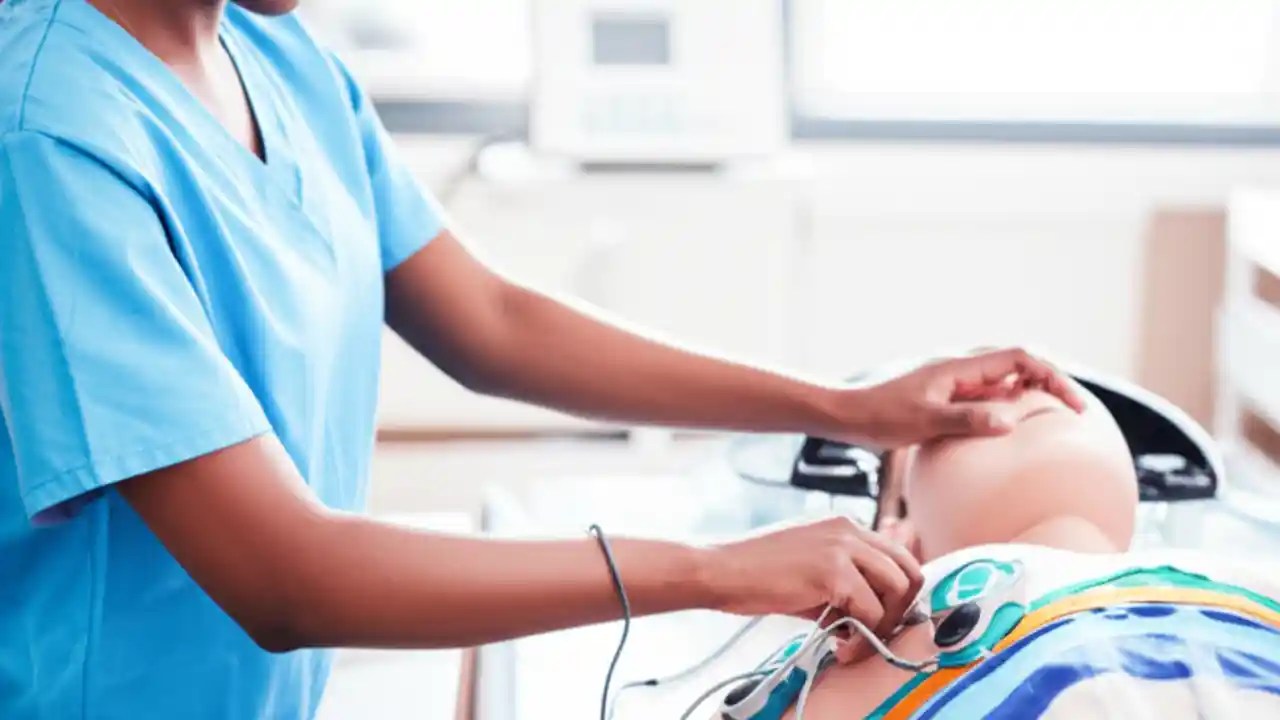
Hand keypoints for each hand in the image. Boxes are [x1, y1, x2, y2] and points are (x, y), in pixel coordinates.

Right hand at [706, 516, 923, 647]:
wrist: (720, 570)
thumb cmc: (756, 574)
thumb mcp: (809, 567)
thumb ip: (843, 580)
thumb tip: (873, 614)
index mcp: (844, 525)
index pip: (897, 556)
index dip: (895, 594)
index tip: (878, 621)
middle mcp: (849, 528)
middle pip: (909, 569)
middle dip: (900, 609)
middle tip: (874, 635)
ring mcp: (843, 547)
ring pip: (899, 589)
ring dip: (884, 625)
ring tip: (854, 644)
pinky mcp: (834, 571)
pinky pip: (871, 611)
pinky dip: (862, 638)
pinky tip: (838, 647)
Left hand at [825, 347, 1084, 448]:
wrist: (848, 416)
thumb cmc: (881, 417)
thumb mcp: (925, 422)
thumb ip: (966, 420)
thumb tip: (1010, 421)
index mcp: (961, 368)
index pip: (1021, 359)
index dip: (1052, 376)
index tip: (1072, 405)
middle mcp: (962, 370)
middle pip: (1020, 365)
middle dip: (1050, 382)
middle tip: (1074, 412)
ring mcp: (956, 383)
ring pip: (1005, 380)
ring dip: (1031, 393)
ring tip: (1054, 418)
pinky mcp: (948, 398)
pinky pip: (988, 397)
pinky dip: (1009, 406)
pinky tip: (1014, 427)